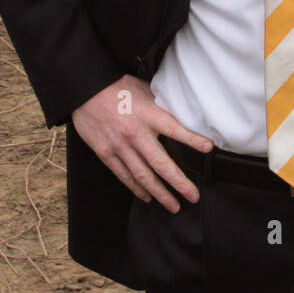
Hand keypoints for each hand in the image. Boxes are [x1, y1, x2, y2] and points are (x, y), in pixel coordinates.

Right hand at [70, 74, 214, 212]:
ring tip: (174, 206)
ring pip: (143, 176)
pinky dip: (137, 188)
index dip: (192, 139)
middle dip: (179, 183)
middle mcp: (135, 133)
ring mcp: (119, 146)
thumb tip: (182, 113)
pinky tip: (148, 197)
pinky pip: (124, 175)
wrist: (85, 90)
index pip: (175, 129)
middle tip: (193, 196)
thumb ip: (161, 105)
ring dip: (160, 193)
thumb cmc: (118, 86)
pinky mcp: (105, 153)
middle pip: (161, 164)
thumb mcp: (145, 90)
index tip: (209, 149)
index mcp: (148, 115)